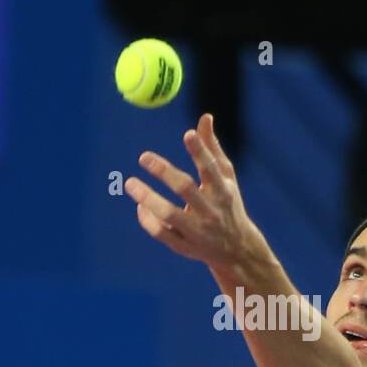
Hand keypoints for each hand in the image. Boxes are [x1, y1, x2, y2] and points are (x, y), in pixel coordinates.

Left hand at [123, 113, 263, 269]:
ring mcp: (197, 231)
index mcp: (223, 191)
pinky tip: (140, 206)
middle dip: (164, 172)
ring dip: (147, 198)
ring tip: (129, 182)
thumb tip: (205, 117)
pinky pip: (161, 233)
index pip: (211, 169)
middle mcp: (211, 211)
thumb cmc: (228, 204)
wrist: (237, 250)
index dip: (200, 151)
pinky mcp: (185, 246)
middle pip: (186, 189)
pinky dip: (147, 219)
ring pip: (168, 214)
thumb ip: (212, 148)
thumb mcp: (226, 177)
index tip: (188, 133)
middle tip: (143, 156)